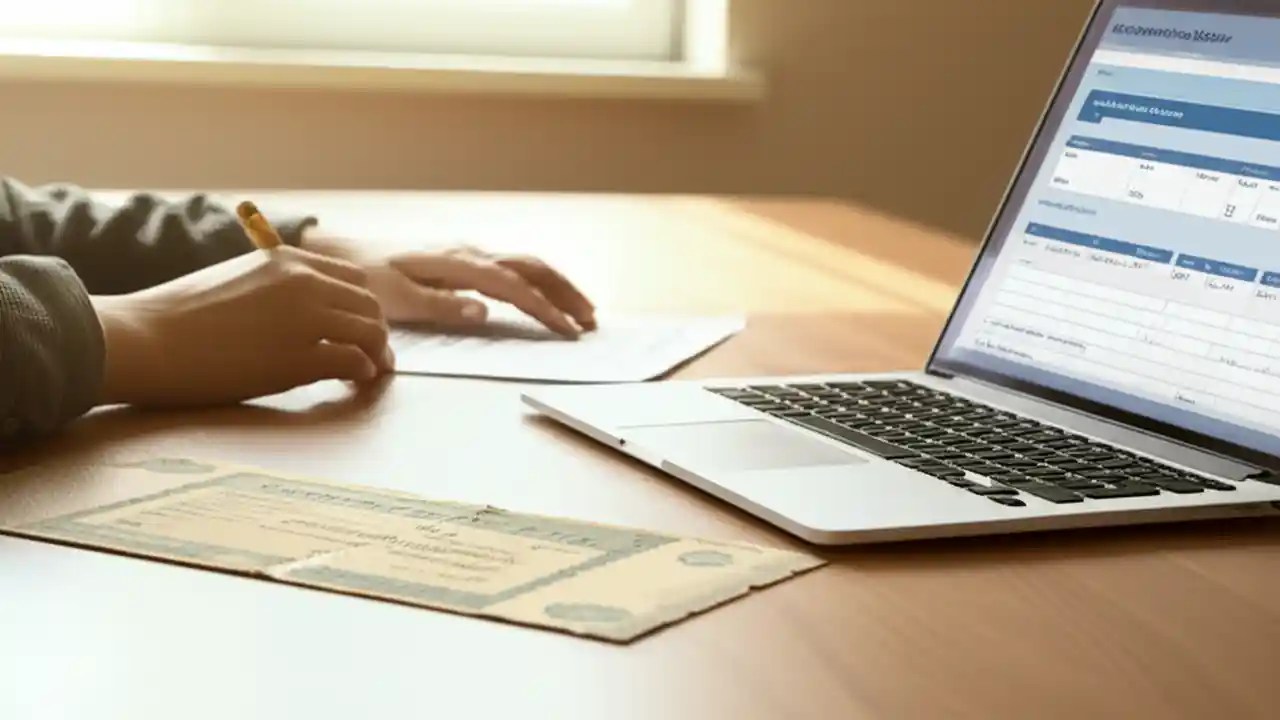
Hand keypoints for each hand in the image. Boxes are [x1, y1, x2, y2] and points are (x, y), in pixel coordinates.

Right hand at [92, 246, 393, 406]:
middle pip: (368, 306)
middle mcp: (304, 283)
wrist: (147, 339)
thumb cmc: (179, 316)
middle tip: (375, 357)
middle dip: (376, 332)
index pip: (352, 279)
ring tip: (370, 373)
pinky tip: (354, 384)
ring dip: (377, 355)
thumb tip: (300, 311)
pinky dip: (363, 374)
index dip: (361, 306)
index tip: (359, 326)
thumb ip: (276, 288)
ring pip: (370, 333)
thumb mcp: (236, 280)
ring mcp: (306, 319)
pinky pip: (354, 363)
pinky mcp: (301, 357)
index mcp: (288, 260)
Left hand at [303, 232, 595, 336]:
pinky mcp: (467, 260)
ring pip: (528, 265)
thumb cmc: (367, 278)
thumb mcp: (396, 298)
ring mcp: (471, 254)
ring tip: (584, 312)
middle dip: (566, 292)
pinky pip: (515, 267)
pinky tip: (550, 297)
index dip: (545, 308)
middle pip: (533, 267)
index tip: (568, 331)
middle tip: (592, 322)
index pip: (514, 285)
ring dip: (559, 286)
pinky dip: (541, 282)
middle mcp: (471, 253)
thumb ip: (440, 305)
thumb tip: (485, 311)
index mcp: (458, 262)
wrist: (344, 252)